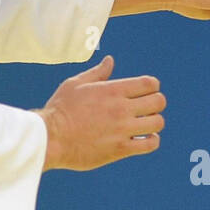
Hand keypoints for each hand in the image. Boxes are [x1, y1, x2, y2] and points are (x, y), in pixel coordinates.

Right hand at [37, 55, 165, 170]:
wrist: (50, 138)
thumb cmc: (60, 109)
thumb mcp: (76, 84)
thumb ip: (98, 73)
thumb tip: (110, 60)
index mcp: (113, 90)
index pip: (150, 83)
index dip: (152, 86)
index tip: (144, 92)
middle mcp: (121, 108)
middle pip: (158, 101)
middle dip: (155, 103)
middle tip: (145, 109)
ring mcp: (122, 129)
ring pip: (157, 122)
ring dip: (154, 122)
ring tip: (143, 125)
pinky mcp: (121, 149)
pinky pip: (150, 144)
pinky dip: (152, 140)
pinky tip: (142, 139)